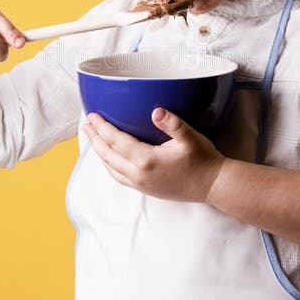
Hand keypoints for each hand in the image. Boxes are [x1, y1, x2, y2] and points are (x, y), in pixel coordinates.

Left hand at [83, 108, 225, 202]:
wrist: (213, 186)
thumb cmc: (204, 160)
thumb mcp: (190, 137)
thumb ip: (173, 123)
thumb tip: (156, 111)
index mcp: (147, 160)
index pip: (116, 141)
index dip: (102, 128)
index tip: (92, 116)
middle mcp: (139, 174)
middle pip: (108, 155)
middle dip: (95, 138)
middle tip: (86, 124)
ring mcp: (141, 184)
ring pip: (111, 167)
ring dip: (100, 152)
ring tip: (93, 138)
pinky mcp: (145, 189)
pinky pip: (119, 177)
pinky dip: (109, 165)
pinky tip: (109, 158)